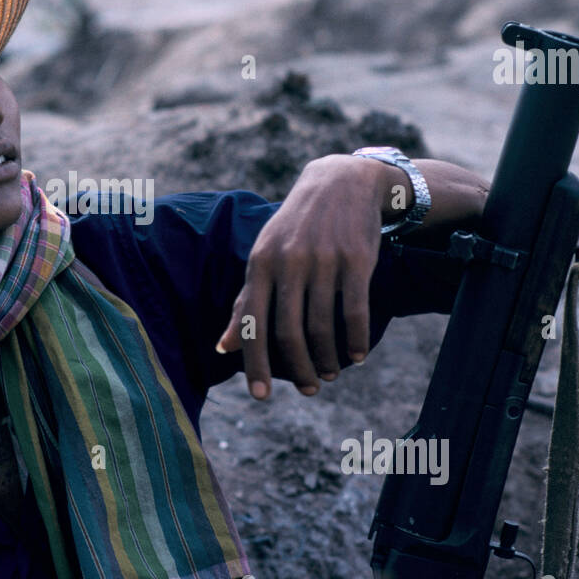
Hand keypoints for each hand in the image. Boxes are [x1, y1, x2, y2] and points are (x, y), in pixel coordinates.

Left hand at [214, 156, 386, 399]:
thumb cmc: (296, 228)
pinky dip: (355, 340)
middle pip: (288, 332)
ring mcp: (324, 260)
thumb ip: (246, 301)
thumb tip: (222, 348)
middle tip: (309, 389)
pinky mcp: (356, 259)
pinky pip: (354, 311)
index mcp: (260, 264)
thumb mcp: (265, 256)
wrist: (342, 181)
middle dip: (297, 369)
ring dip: (327, 359)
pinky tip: (356, 356)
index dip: (255, 364)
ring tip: (330, 373)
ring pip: (322, 326)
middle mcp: (289, 262)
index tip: (261, 396)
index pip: (252, 323)